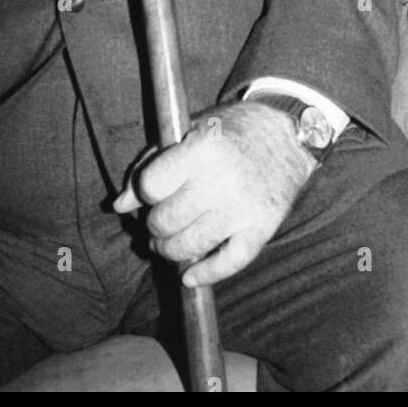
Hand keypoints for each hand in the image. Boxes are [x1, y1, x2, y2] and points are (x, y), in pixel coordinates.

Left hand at [112, 102, 314, 285]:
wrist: (288, 135)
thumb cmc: (231, 132)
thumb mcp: (188, 132)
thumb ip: (150, 165)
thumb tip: (119, 206)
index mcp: (202, 148)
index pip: (151, 187)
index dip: (148, 193)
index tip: (157, 191)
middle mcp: (222, 180)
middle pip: (165, 222)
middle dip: (156, 225)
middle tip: (164, 219)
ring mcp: (242, 208)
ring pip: (189, 247)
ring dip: (172, 251)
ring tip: (173, 242)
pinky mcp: (261, 228)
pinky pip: (228, 263)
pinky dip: (205, 274)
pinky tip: (191, 274)